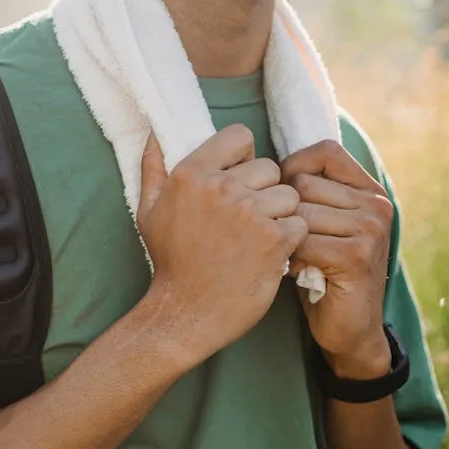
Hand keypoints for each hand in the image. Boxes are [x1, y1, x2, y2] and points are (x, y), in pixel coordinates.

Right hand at [136, 124, 307, 368]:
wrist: (184, 313)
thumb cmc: (170, 263)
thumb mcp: (149, 211)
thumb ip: (153, 168)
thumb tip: (154, 134)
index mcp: (191, 174)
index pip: (240, 136)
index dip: (245, 157)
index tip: (240, 181)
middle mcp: (221, 188)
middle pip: (269, 168)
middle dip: (264, 191)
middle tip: (249, 220)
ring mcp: (250, 213)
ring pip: (289, 195)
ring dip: (281, 215)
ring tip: (260, 238)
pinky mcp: (274, 240)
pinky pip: (300, 223)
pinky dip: (291, 240)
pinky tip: (270, 254)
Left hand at [280, 140, 393, 379]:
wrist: (350, 331)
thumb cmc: (324, 273)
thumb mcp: (322, 225)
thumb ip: (309, 195)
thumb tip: (261, 166)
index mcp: (369, 190)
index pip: (325, 151)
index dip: (293, 168)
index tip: (279, 196)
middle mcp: (376, 203)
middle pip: (303, 183)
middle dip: (283, 212)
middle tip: (287, 241)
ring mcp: (370, 228)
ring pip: (298, 212)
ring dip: (284, 237)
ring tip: (292, 257)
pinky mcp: (357, 255)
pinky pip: (301, 240)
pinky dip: (289, 258)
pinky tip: (296, 272)